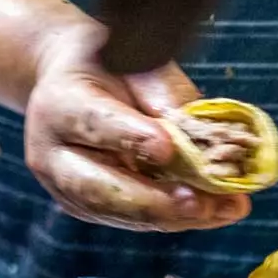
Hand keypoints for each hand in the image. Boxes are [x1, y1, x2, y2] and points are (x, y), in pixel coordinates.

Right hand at [24, 23, 250, 232]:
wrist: (71, 83)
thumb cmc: (107, 63)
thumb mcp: (132, 57)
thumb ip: (160, 92)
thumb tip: (198, 135)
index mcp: (59, 104)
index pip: (94, 124)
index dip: (131, 138)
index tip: (168, 148)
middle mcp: (52, 155)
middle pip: (99, 188)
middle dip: (153, 201)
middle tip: (200, 203)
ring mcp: (67, 190)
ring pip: (121, 214)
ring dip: (176, 216)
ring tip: (224, 208)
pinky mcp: (89, 209)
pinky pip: (135, 221)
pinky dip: (178, 218)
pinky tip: (216, 211)